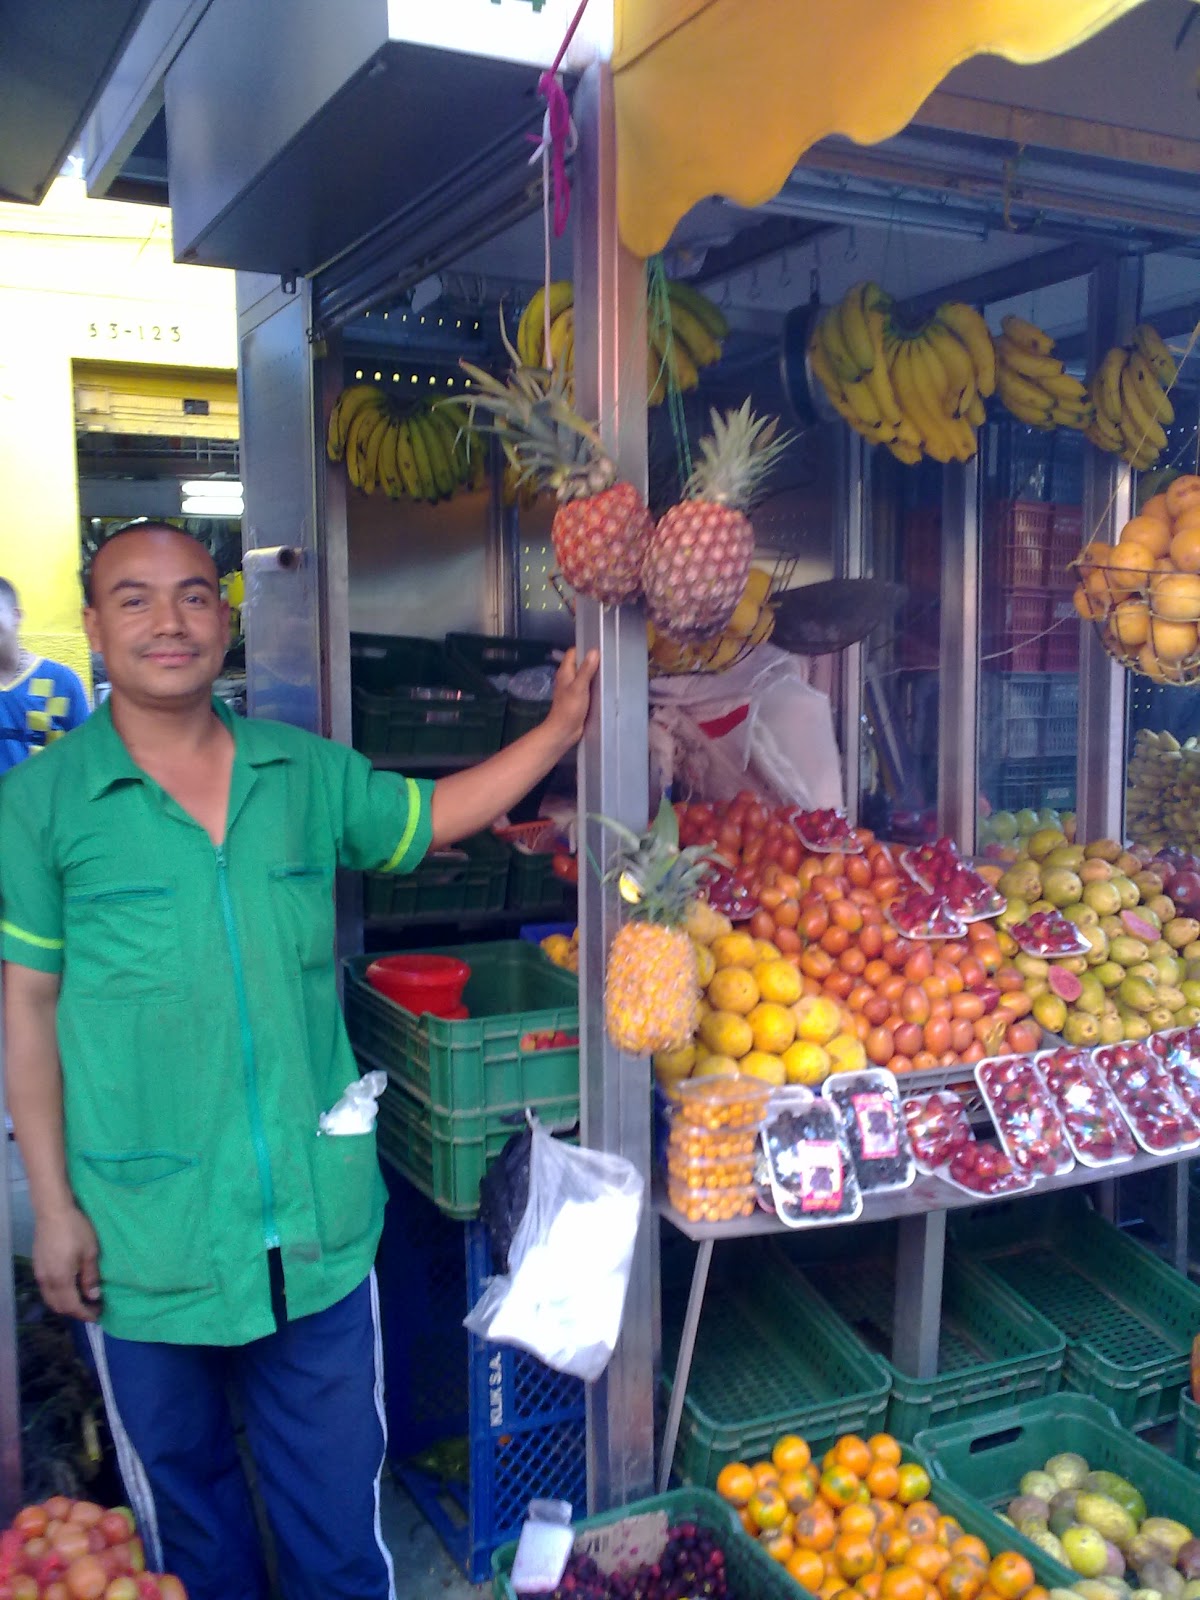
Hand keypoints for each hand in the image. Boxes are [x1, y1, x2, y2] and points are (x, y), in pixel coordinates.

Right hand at [33, 1204, 100, 1320]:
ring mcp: (39, 1275)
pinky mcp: (37, 1267)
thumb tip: (93, 1297)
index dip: (85, 1314)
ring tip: (83, 1300)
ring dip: (66, 1305)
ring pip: (51, 1300)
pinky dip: (59, 1296)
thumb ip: (90, 1277)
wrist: (53, 1212)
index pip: (72, 1306)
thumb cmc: (76, 1230)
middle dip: (75, 1312)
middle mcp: (46, 1282)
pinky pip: (47, 1290)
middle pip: (59, 1307)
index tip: (98, 1316)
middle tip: (92, 1308)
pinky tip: (70, 1289)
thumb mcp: (90, 1253)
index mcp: (60, 1280)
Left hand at [543, 647, 599, 750]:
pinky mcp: (579, 698)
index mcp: (565, 672)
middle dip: (592, 661)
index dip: (584, 648)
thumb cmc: (569, 708)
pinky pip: (588, 686)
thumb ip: (586, 670)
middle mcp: (568, 678)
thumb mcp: (579, 687)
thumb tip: (594, 651)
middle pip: (580, 663)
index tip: (599, 648)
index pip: (573, 652)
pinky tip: (606, 686)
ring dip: (595, 674)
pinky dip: (595, 685)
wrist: (564, 731)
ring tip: (610, 671)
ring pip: (585, 675)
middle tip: (608, 659)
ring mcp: (573, 688)